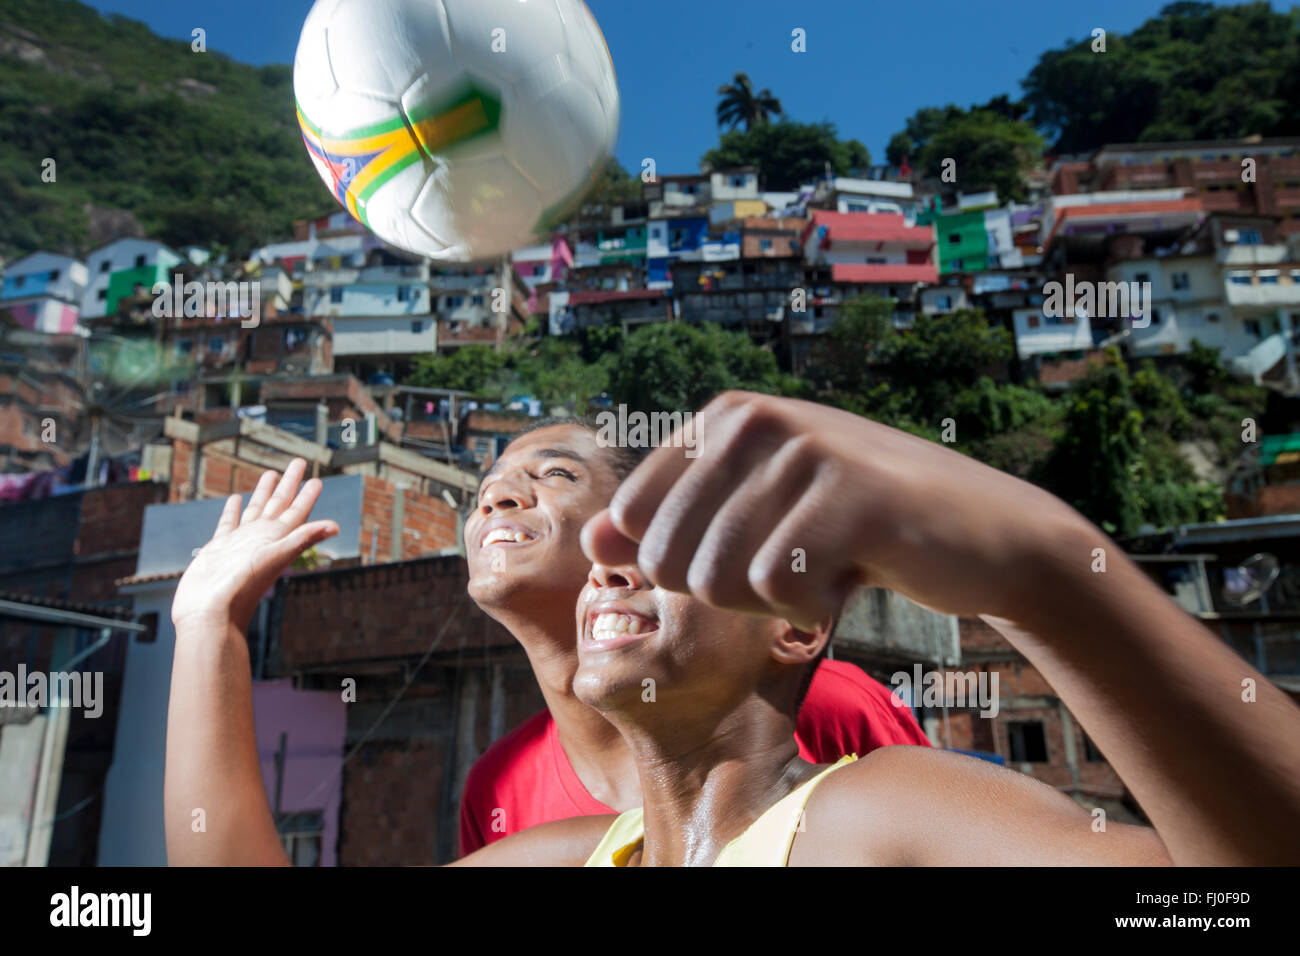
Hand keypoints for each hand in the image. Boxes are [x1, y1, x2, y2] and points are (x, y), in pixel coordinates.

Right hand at [171, 458, 338, 629]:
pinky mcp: (219, 548)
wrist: (210, 612)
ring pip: (255, 511)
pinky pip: (229, 524)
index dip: (307, 495)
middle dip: (289, 484)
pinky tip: (236, 499)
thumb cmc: (242, 587)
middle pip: (278, 504)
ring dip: (264, 493)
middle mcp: (261, 539)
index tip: (317, 479)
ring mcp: (241, 543)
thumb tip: (335, 526)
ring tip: (271, 474)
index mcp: (277, 539)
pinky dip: (233, 511)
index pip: (296, 512)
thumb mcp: (275, 556)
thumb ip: (302, 538)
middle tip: (298, 462)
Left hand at [581, 391, 1092, 629]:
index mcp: (725, 414)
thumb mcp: (755, 514)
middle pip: (669, 558)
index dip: (683, 562)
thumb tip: (591, 543)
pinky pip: (780, 592)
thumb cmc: (855, 527)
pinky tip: (855, 574)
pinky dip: (815, 608)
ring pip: (719, 580)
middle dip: (726, 588)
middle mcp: (757, 418)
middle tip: (792, 561)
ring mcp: (806, 450)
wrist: (980, 536)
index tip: (752, 545)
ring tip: (824, 563)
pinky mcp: (851, 497)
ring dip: (772, 601)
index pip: (633, 518)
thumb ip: (671, 524)